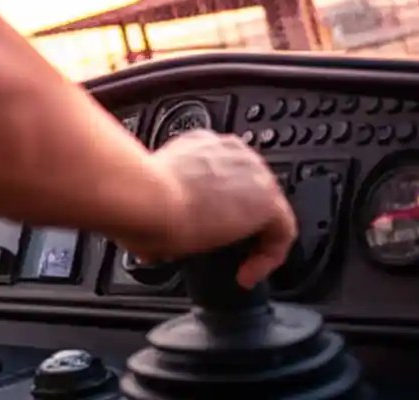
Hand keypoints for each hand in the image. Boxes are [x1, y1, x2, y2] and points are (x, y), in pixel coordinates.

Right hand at [116, 130, 296, 288]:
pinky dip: (267, 257)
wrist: (148, 199)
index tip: (205, 226)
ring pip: (266, 209)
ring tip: (238, 264)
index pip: (223, 173)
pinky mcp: (268, 200)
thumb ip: (162, 210)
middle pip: (249, 189)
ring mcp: (252, 172)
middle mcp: (229, 150)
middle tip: (223, 248)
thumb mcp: (151, 198)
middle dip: (238, 221)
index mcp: (199, 144)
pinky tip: (246, 274)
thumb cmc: (137, 198)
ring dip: (253, 238)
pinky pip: (281, 233)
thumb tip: (153, 247)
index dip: (217, 205)